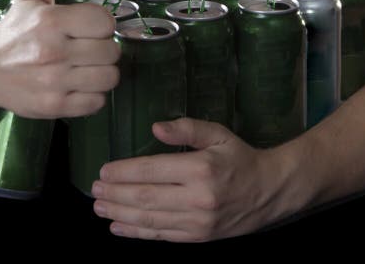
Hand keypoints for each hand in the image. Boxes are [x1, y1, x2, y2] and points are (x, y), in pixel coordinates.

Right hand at [0, 0, 119, 117]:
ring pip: (109, 78)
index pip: (105, 22)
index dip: (101, 24)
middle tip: (86, 47)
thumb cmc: (12, 31)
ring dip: (101, 72)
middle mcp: (53, 52)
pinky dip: (92, 96)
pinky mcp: (54, 106)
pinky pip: (97, 103)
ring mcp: (54, 82)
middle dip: (103, 48)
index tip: (88, 26)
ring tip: (85, 66)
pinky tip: (76, 84)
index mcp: (50, 21)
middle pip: (112, 51)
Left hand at [92, 118, 280, 241]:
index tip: (104, 170)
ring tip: (100, 207)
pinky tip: (119, 226)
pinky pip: (162, 235)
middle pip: (146, 197)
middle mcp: (197, 197)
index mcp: (201, 168)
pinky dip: (137, 232)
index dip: (125, 172)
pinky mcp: (198, 237)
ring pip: (150, 219)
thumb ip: (187, 129)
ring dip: (120, 213)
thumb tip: (155, 128)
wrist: (269, 191)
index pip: (153, 170)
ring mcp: (197, 222)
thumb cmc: (240, 157)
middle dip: (116, 194)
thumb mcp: (218, 134)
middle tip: (95, 189)